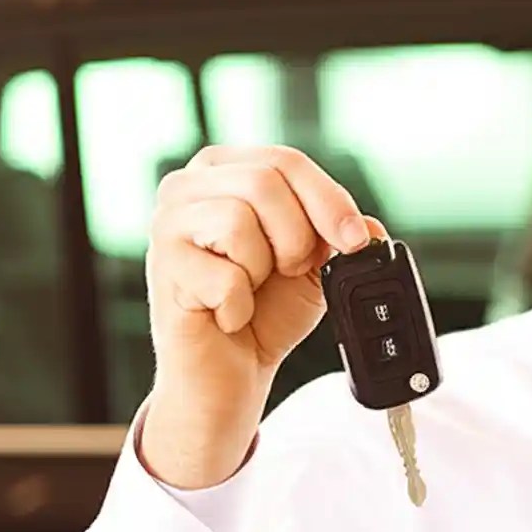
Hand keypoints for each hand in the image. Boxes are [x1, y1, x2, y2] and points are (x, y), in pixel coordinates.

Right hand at [139, 145, 385, 488]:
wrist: (232, 371)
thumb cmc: (265, 310)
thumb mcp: (316, 263)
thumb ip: (340, 234)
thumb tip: (368, 226)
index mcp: (226, 170)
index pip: (286, 161)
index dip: (329, 200)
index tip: (354, 239)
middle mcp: (188, 185)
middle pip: (264, 181)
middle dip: (296, 236)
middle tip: (291, 270)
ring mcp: (167, 223)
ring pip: (239, 220)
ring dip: (263, 269)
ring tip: (251, 287)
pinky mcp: (162, 266)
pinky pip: (225, 275)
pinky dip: (240, 305)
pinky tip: (228, 314)